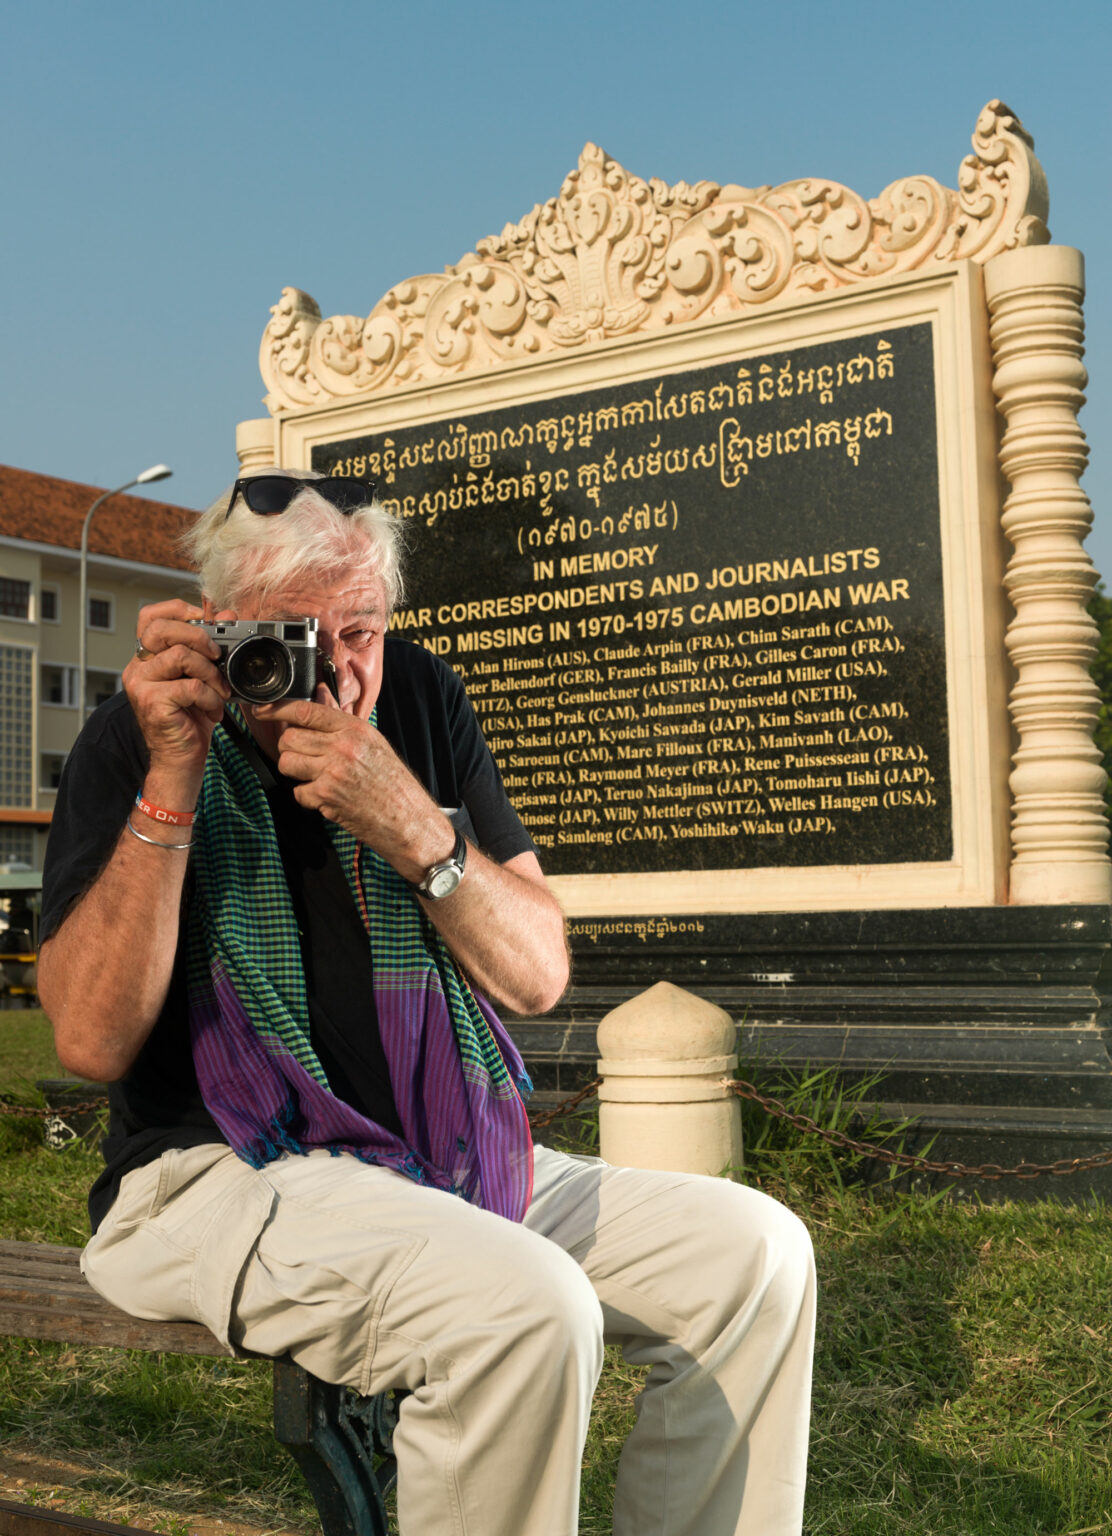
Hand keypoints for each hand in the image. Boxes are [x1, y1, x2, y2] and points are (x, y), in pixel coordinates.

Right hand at [125, 599, 233, 791]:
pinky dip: (210, 697)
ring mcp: (140, 685)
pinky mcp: (151, 703)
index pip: (150, 616)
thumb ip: (212, 646)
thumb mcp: (205, 678)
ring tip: (218, 692)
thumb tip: (226, 613)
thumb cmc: (190, 720)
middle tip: (217, 656)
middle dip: (198, 636)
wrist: (180, 761)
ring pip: (179, 656)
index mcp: (147, 658)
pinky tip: (212, 710)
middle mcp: (137, 668)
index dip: (179, 610)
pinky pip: (189, 685)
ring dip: (210, 673)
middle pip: (161, 628)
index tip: (207, 622)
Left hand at [253, 690, 452, 876]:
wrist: (408, 819)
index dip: (278, 709)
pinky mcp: (326, 796)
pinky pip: (298, 792)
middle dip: (290, 749)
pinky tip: (327, 798)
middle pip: (289, 738)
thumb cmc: (393, 784)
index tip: (263, 710)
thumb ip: (342, 728)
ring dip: (295, 772)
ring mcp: (333, 771)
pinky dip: (308, 797)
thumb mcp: (373, 745)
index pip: (306, 711)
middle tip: (305, 759)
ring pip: (287, 763)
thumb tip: (315, 709)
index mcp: (354, 729)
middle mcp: (343, 746)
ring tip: (315, 778)